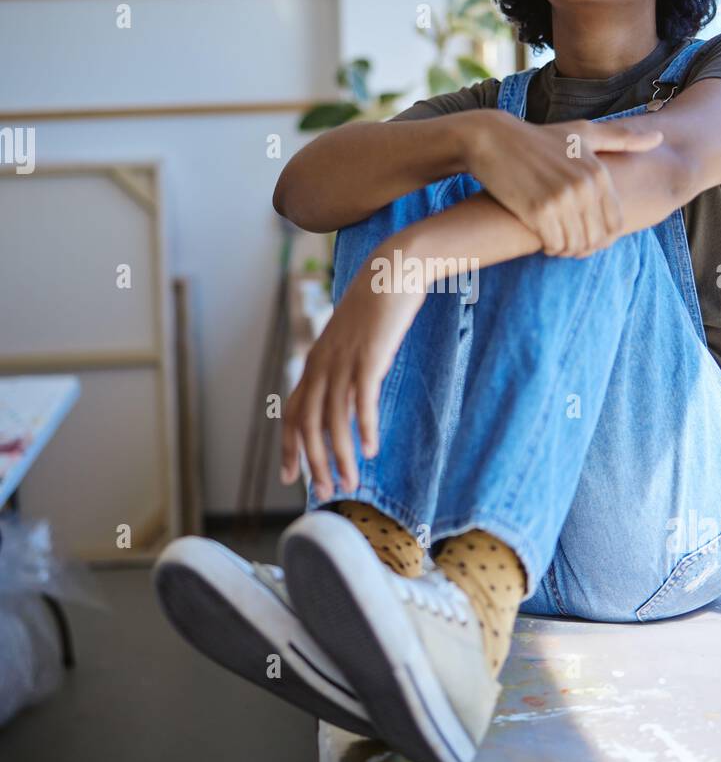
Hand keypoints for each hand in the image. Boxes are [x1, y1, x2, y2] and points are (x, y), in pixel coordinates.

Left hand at [280, 264, 423, 500]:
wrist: (391, 271)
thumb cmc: (375, 310)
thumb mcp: (350, 344)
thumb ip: (342, 373)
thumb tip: (345, 406)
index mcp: (315, 363)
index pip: (291, 413)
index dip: (288, 447)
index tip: (291, 478)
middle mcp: (322, 365)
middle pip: (307, 424)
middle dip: (315, 462)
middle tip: (326, 490)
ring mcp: (343, 361)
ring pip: (332, 419)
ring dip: (341, 455)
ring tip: (351, 481)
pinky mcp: (369, 356)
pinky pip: (361, 400)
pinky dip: (364, 428)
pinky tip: (371, 449)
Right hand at [464, 110, 663, 256]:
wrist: (494, 140)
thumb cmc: (540, 138)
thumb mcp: (583, 133)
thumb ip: (622, 138)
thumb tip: (660, 139)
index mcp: (599, 173)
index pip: (615, 224)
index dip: (604, 238)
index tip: (588, 237)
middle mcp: (584, 187)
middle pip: (596, 238)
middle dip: (585, 247)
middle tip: (571, 244)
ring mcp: (561, 200)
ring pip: (576, 244)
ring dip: (567, 250)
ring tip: (557, 243)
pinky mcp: (537, 211)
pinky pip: (554, 244)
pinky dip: (551, 248)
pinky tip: (544, 240)